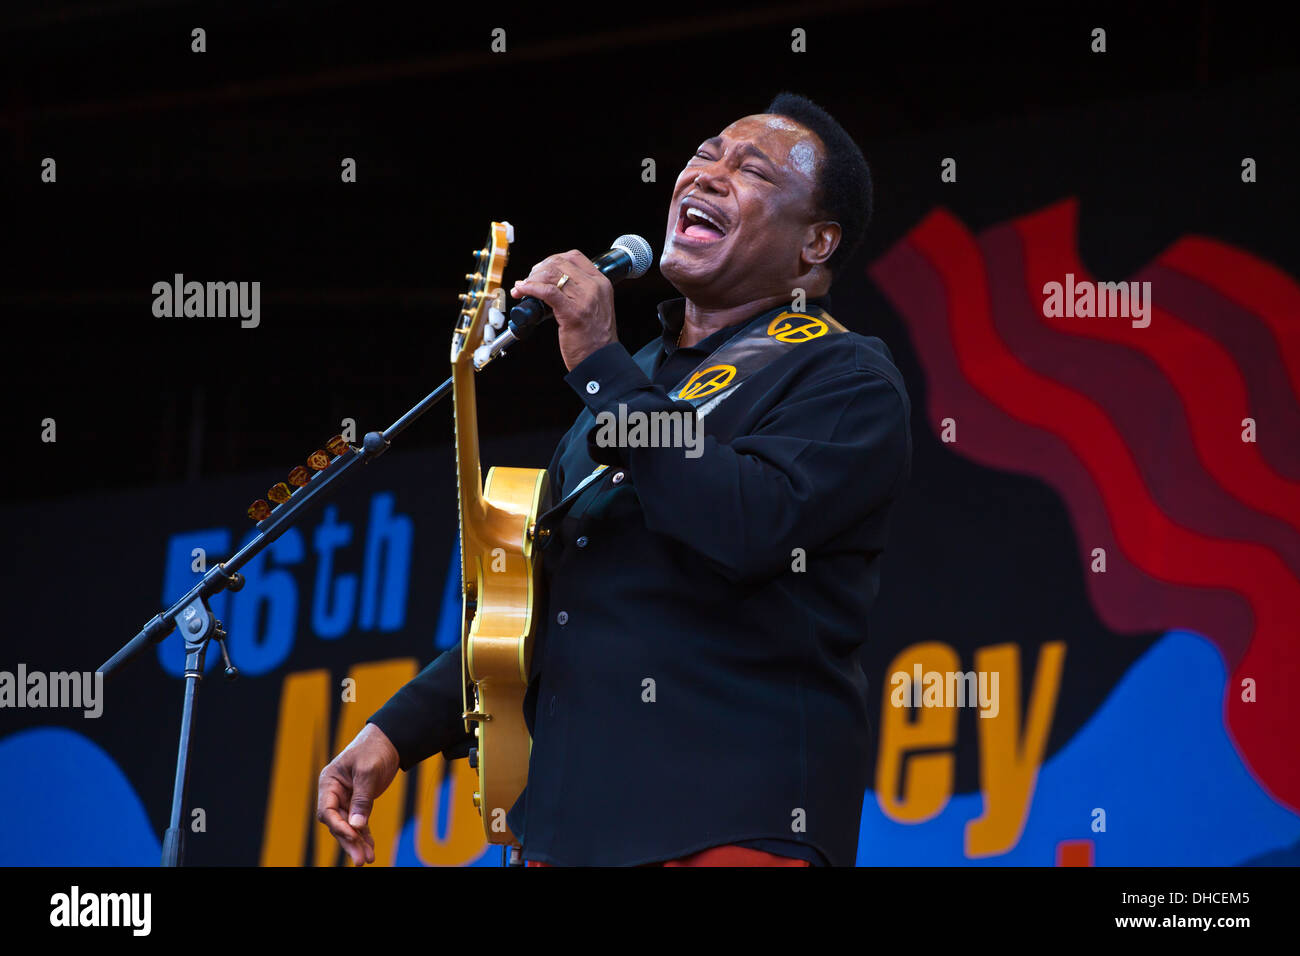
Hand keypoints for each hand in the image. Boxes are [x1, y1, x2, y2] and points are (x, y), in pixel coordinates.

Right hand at [316, 722, 399, 866]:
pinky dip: (365, 836)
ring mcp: (346, 799)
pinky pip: (359, 823)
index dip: (339, 826)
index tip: (353, 836)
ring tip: (367, 859)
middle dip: (349, 841)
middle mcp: (334, 793)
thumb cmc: (374, 750)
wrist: (388, 740)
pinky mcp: (358, 803)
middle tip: (361, 860)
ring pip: (348, 826)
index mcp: (329, 782)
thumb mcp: (368, 771)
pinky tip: (370, 849)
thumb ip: (362, 798)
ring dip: (357, 843)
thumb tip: (356, 825)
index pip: (327, 810)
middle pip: (337, 823)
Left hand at [510, 250, 617, 370]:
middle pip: (560, 263)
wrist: (600, 360)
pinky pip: (547, 291)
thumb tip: (552, 283)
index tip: (541, 269)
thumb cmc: (594, 338)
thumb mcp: (595, 307)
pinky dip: (530, 288)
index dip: (553, 259)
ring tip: (522, 287)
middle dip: (538, 269)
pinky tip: (521, 291)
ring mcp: (585, 299)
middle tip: (528, 280)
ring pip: (551, 275)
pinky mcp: (572, 313)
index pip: (574, 257)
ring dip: (531, 279)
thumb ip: (580, 292)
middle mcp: (595, 287)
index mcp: (601, 283)